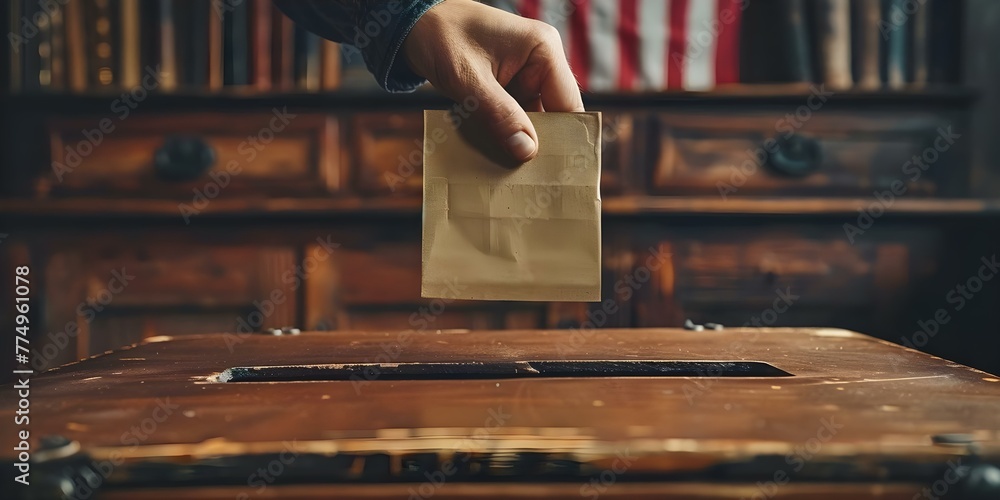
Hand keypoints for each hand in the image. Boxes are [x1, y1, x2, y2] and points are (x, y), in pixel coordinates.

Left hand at [402, 0, 584, 161]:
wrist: (416, 25)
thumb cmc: (441, 37)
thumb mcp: (468, 79)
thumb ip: (499, 114)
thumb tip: (527, 150)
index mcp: (543, 50)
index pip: (568, 104)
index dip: (566, 139)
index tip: (557, 173)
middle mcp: (541, 62)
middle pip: (554, 115)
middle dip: (541, 145)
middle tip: (533, 181)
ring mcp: (526, 76)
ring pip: (533, 121)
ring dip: (521, 143)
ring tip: (514, 176)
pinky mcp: (510, 88)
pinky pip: (515, 118)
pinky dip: (506, 136)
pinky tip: (498, 157)